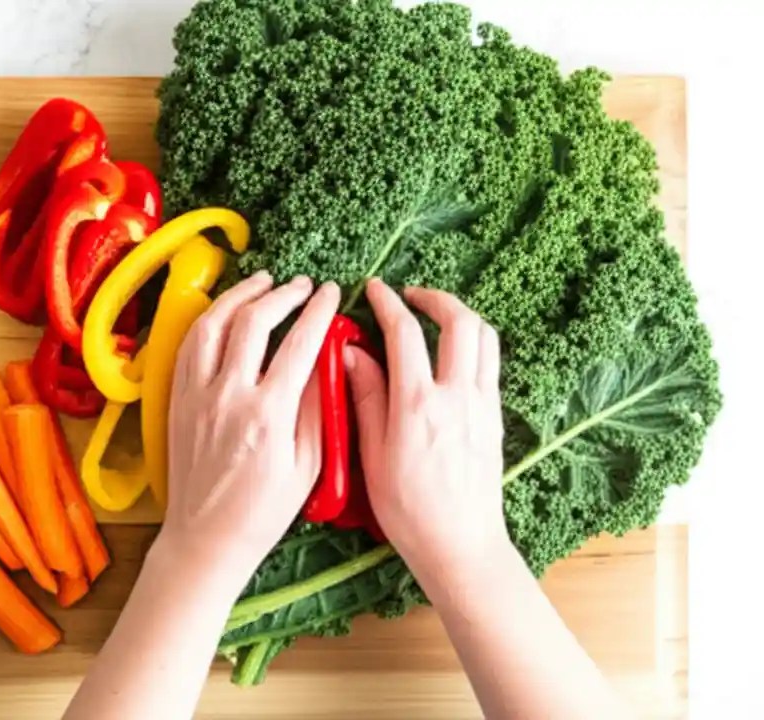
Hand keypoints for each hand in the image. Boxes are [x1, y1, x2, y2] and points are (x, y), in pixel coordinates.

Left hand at [160, 272, 340, 586]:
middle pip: (253, 322)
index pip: (298, 344)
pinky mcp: (176, 400)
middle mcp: (227, 397)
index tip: (332, 293)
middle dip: (281, 295)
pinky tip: (227, 311)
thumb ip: (319, 407)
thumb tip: (329, 357)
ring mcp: (196, 396)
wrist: (206, 537)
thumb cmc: (263, 511)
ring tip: (263, 282)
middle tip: (301, 285)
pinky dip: (209, 318)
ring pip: (213, 324)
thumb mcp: (308, 465)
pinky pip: (189, 345)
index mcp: (268, 416)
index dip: (318, 312)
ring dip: (239, 295)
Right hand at [346, 279, 507, 582]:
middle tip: (411, 296)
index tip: (375, 289)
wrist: (460, 545)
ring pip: (484, 338)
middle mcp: (457, 396)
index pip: (404, 333)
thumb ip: (365, 397)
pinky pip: (490, 364)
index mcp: (417, 405)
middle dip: (435, 298)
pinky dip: (473, 344)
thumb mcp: (373, 455)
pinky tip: (450, 355)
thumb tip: (352, 353)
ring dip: (460, 316)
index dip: (388, 303)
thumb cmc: (408, 511)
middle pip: (459, 322)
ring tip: (435, 317)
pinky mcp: (494, 418)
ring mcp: (482, 405)